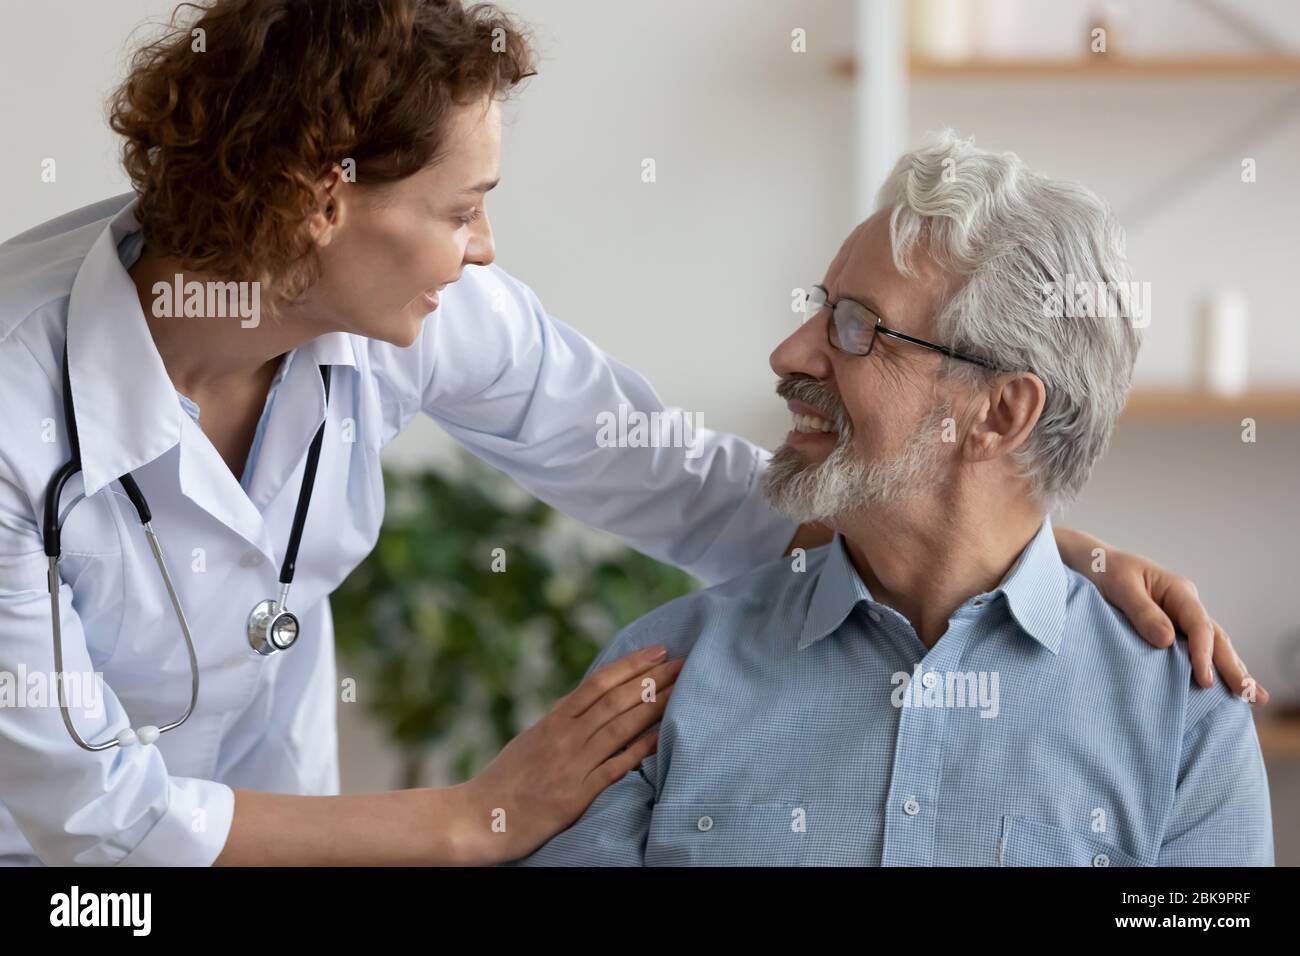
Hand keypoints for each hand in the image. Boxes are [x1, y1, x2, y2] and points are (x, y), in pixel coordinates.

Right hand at [452, 645, 684, 863]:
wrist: (478, 817)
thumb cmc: (506, 780)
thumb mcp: (532, 740)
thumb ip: (560, 721)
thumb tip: (585, 702)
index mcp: (554, 721)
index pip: (598, 683)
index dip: (631, 664)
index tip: (658, 650)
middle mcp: (565, 737)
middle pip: (616, 700)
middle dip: (653, 679)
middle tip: (684, 663)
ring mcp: (572, 764)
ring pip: (619, 727)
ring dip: (654, 706)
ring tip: (682, 691)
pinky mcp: (576, 794)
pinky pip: (615, 767)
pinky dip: (640, 750)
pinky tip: (662, 737)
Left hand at [1055, 526, 1267, 703]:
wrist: (1090, 563)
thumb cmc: (1103, 571)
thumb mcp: (1119, 586)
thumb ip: (1142, 611)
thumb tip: (1167, 641)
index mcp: (1178, 591)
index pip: (1199, 626)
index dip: (1204, 654)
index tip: (1205, 681)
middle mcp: (1185, 605)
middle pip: (1217, 638)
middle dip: (1235, 667)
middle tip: (1254, 696)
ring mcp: (1180, 618)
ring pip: (1212, 646)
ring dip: (1231, 669)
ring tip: (1254, 698)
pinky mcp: (1169, 630)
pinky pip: (1195, 650)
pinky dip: (1211, 667)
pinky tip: (1222, 687)